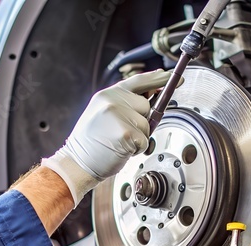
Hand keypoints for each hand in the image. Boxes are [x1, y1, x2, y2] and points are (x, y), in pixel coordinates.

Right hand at [41, 69, 172, 205]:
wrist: (76, 163)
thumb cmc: (91, 143)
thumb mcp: (104, 114)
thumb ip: (125, 104)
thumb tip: (151, 98)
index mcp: (107, 94)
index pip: (139, 81)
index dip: (158, 79)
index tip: (173, 77)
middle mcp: (112, 101)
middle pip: (147, 106)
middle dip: (141, 121)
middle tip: (122, 132)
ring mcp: (119, 116)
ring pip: (148, 125)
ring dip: (139, 137)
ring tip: (118, 142)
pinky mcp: (125, 133)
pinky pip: (145, 140)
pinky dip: (137, 149)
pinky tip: (120, 149)